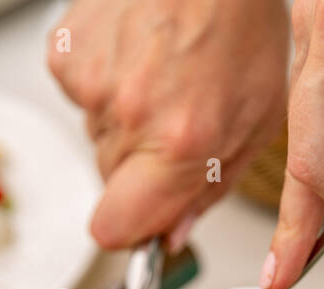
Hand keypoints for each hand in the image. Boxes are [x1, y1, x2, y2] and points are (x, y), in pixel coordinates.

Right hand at [48, 0, 289, 250]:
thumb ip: (212, 187)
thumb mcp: (257, 118)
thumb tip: (172, 232)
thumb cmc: (239, 21)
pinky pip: (80, 96)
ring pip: (96, 137)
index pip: (114, 229)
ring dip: (124, 121)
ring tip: (162, 76)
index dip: (128, 228)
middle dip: (137, 169)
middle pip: (108, 183)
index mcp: (180, 143)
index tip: (143, 217)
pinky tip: (138, 55)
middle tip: (173, 122)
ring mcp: (91, 85)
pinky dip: (104, 83)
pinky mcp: (66, 55)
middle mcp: (129, 117)